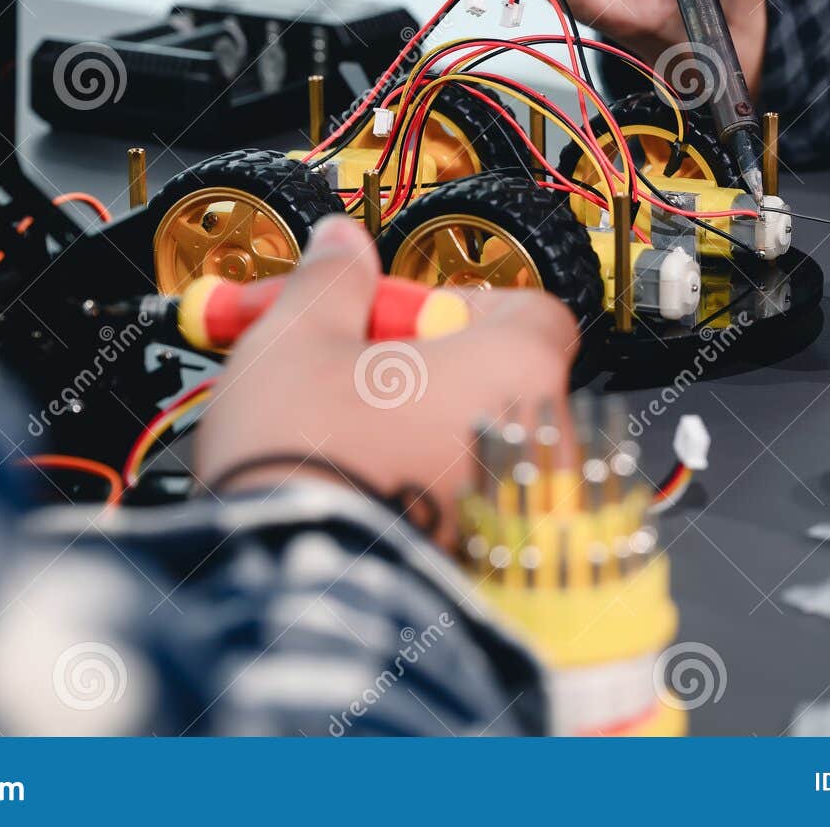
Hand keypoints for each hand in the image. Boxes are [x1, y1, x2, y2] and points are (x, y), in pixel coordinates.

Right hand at [193, 216, 578, 547]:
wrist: (290, 585)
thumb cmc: (306, 464)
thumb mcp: (297, 339)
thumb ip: (331, 280)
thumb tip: (340, 245)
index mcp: (516, 369)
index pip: (530, 311)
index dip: (458, 305)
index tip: (399, 314)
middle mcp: (539, 443)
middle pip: (496, 380)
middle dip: (426, 370)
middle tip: (352, 372)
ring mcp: (519, 511)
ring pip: (478, 446)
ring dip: (422, 430)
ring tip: (345, 434)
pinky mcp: (489, 562)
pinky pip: (466, 506)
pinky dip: (423, 487)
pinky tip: (361, 484)